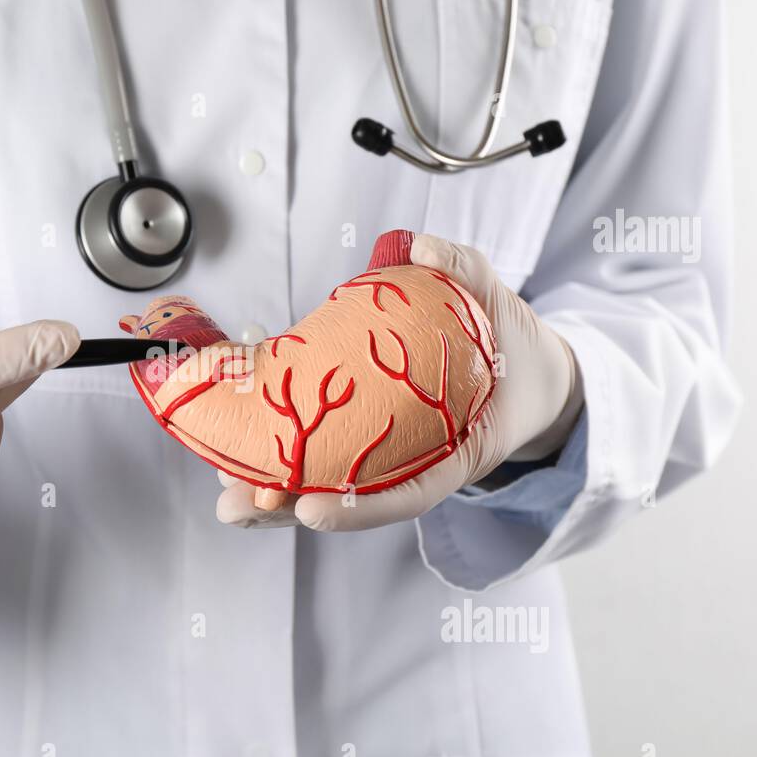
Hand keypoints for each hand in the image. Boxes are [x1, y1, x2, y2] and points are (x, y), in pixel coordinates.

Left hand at [217, 235, 582, 531]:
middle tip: (240, 504)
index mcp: (462, 448)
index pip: (411, 492)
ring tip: (227, 500)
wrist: (530, 377)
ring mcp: (393, 459)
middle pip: (351, 502)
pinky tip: (235, 469)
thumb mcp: (503, 310)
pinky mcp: (369, 445)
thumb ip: (468, 273)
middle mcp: (422, 464)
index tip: (310, 509)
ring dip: (274, 498)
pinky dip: (281, 469)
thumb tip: (421, 248)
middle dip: (291, 507)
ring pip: (329, 491)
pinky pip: (323, 464)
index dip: (360, 508)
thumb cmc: (513, 351)